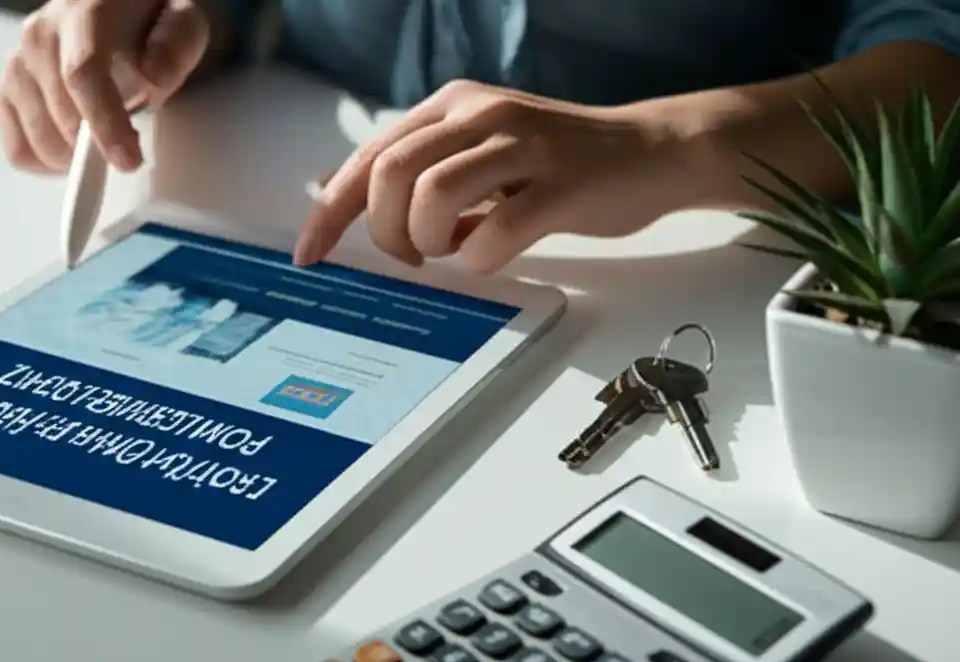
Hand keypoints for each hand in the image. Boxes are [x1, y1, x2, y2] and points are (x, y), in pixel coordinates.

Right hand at [0, 0, 209, 173]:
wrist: (116, 11)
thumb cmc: (150, 21)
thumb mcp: (181, 19)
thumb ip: (174, 42)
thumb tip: (154, 76)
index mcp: (82, 12)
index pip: (82, 73)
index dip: (104, 123)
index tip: (129, 159)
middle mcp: (39, 34)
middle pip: (62, 116)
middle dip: (100, 146)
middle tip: (131, 142)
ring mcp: (17, 64)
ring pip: (39, 140)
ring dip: (78, 158)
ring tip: (105, 138)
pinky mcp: (8, 91)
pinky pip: (19, 150)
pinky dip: (50, 163)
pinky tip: (77, 148)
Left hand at [294, 79, 696, 272]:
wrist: (650, 152)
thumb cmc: (556, 165)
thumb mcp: (481, 153)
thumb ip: (426, 175)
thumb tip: (362, 213)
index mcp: (453, 105)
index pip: (370, 157)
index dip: (330, 210)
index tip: (310, 253)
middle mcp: (481, 114)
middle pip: (391, 174)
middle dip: (385, 231)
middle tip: (411, 255)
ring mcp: (523, 145)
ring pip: (433, 195)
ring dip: (428, 241)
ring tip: (452, 249)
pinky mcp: (561, 185)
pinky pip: (496, 232)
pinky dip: (481, 258)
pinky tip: (493, 253)